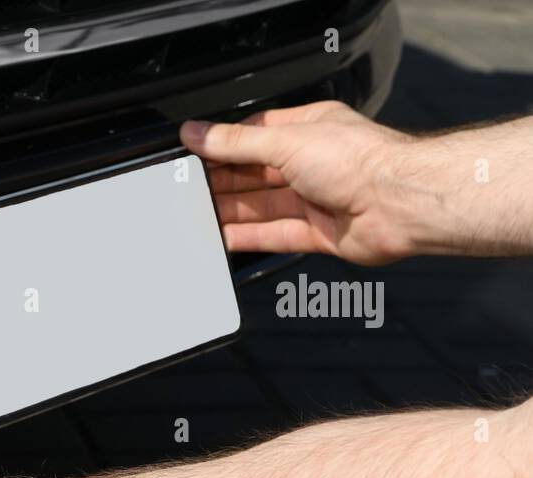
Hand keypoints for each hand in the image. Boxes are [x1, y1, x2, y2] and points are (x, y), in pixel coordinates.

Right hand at [181, 101, 418, 264]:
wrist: (400, 203)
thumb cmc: (360, 161)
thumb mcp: (286, 140)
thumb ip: (237, 142)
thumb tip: (197, 133)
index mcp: (309, 129)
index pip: (254, 136)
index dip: (222, 146)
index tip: (192, 154)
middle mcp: (312, 163)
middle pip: (255, 174)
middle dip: (222, 181)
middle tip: (187, 189)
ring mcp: (315, 200)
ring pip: (261, 207)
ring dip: (230, 211)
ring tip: (196, 216)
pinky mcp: (317, 233)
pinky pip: (274, 236)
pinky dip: (247, 238)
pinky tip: (222, 238)